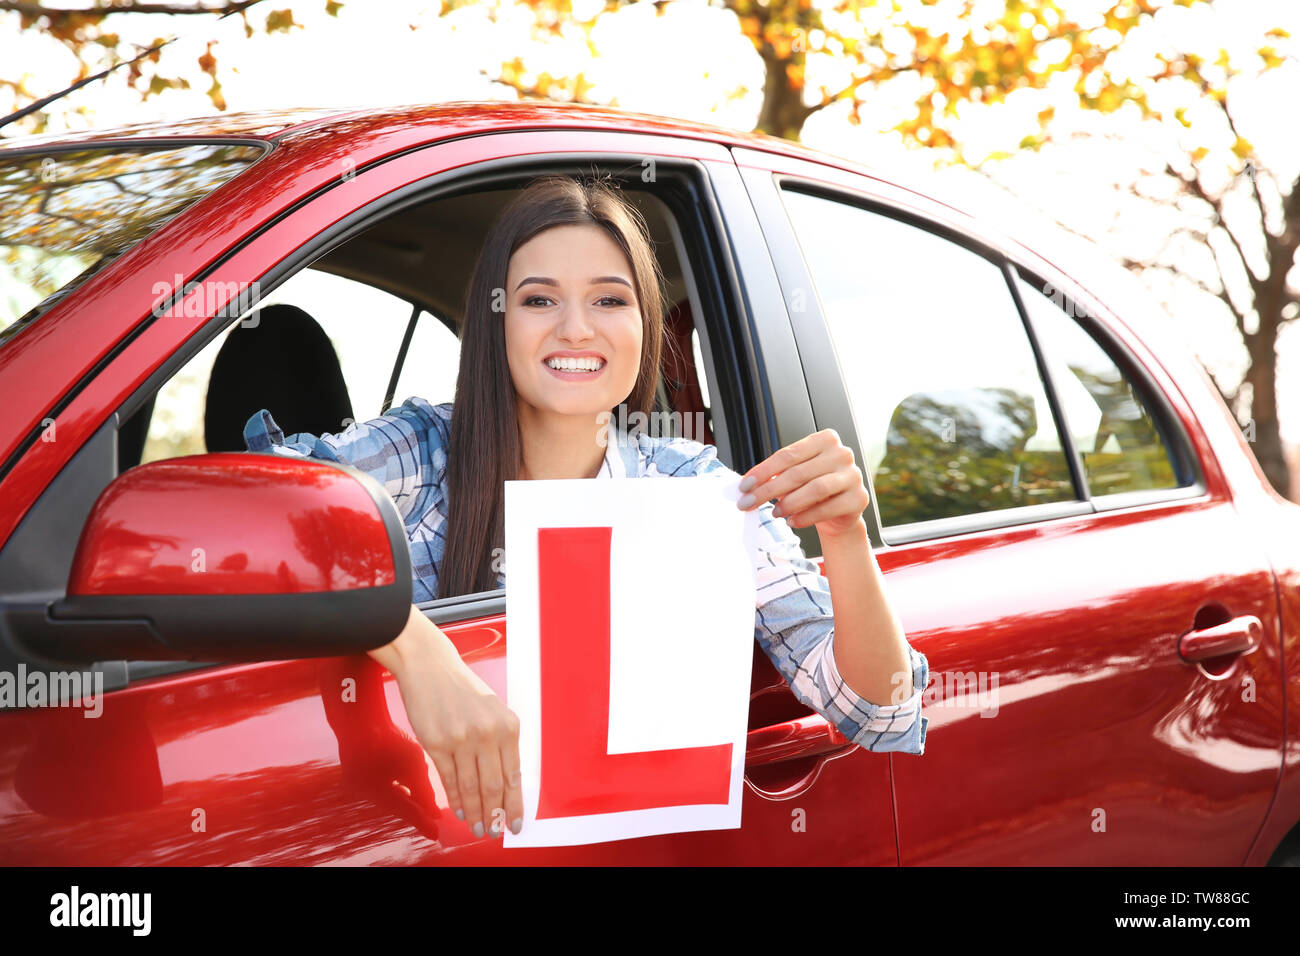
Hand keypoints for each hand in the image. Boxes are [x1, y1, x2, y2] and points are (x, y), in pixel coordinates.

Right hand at [374, 607, 523, 839]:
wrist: (431, 667)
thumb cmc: (463, 689)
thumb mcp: (493, 711)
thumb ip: (501, 742)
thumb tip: (506, 783)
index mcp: (507, 725)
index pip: (514, 775)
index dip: (514, 804)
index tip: (515, 823)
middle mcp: (487, 733)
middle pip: (493, 786)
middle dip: (495, 814)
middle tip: (495, 831)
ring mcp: (460, 739)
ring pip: (471, 787)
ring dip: (475, 812)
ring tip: (478, 827)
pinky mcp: (436, 743)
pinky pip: (449, 778)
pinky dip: (456, 798)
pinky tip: (460, 810)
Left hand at [736, 428, 869, 538]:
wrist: (839, 512)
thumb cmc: (813, 488)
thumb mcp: (794, 476)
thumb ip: (776, 475)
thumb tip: (747, 485)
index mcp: (825, 439)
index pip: (788, 454)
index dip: (763, 471)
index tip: (745, 486)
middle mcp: (842, 453)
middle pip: (798, 472)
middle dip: (769, 490)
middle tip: (749, 502)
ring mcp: (853, 475)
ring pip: (814, 489)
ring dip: (789, 503)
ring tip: (775, 512)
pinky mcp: (859, 498)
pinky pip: (827, 508)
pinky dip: (806, 517)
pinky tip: (792, 521)